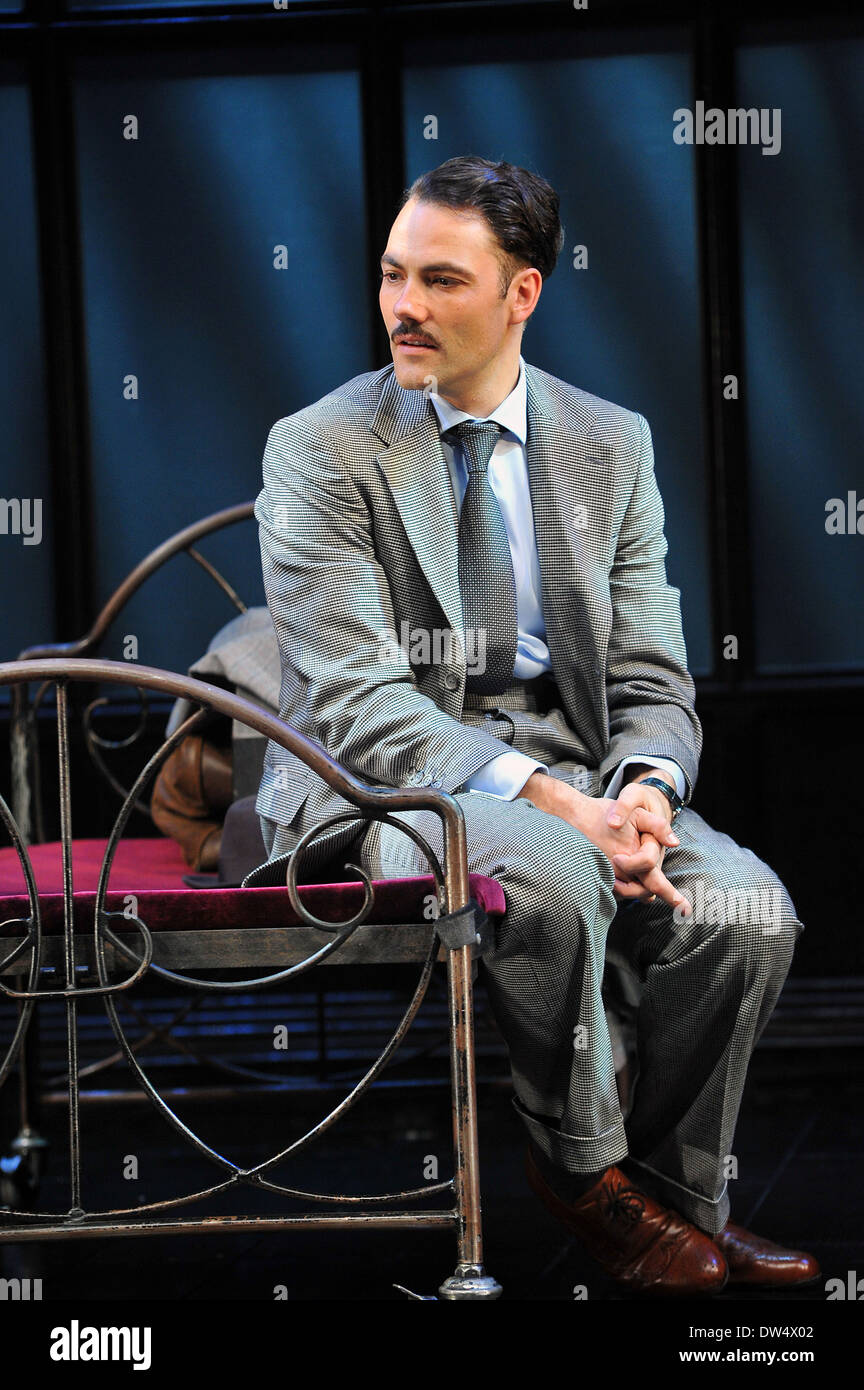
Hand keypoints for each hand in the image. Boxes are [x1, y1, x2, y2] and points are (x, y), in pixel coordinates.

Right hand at [517, 772, 683, 909]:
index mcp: (632, 855)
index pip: (656, 881)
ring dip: (641, 892)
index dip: (670, 894)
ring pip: (630, 892)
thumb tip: (675, 843)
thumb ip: (658, 826)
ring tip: (655, 893)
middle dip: (660, 895)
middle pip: (644, 891)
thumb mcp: (636, 813)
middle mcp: (618, 870)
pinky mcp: (596, 875)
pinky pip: (615, 890)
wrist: (571, 816)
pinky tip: (630, 884)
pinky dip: (625, 889)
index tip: (684, 907)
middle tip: (680, 906)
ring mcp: (606, 875)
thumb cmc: (604, 813)